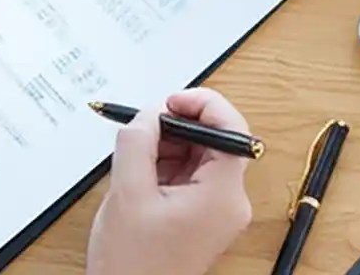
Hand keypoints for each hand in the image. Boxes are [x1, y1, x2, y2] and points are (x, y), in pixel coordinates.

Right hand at [85, 88, 253, 274]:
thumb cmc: (132, 265)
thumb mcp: (127, 193)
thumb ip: (139, 142)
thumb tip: (149, 111)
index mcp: (223, 196)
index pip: (232, 129)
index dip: (202, 105)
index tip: (170, 102)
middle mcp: (229, 202)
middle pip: (216, 140)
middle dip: (178, 126)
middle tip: (145, 124)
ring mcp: (218, 210)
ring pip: (201, 155)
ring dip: (169, 146)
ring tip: (137, 157)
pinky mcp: (203, 215)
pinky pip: (192, 175)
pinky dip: (168, 165)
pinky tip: (142, 174)